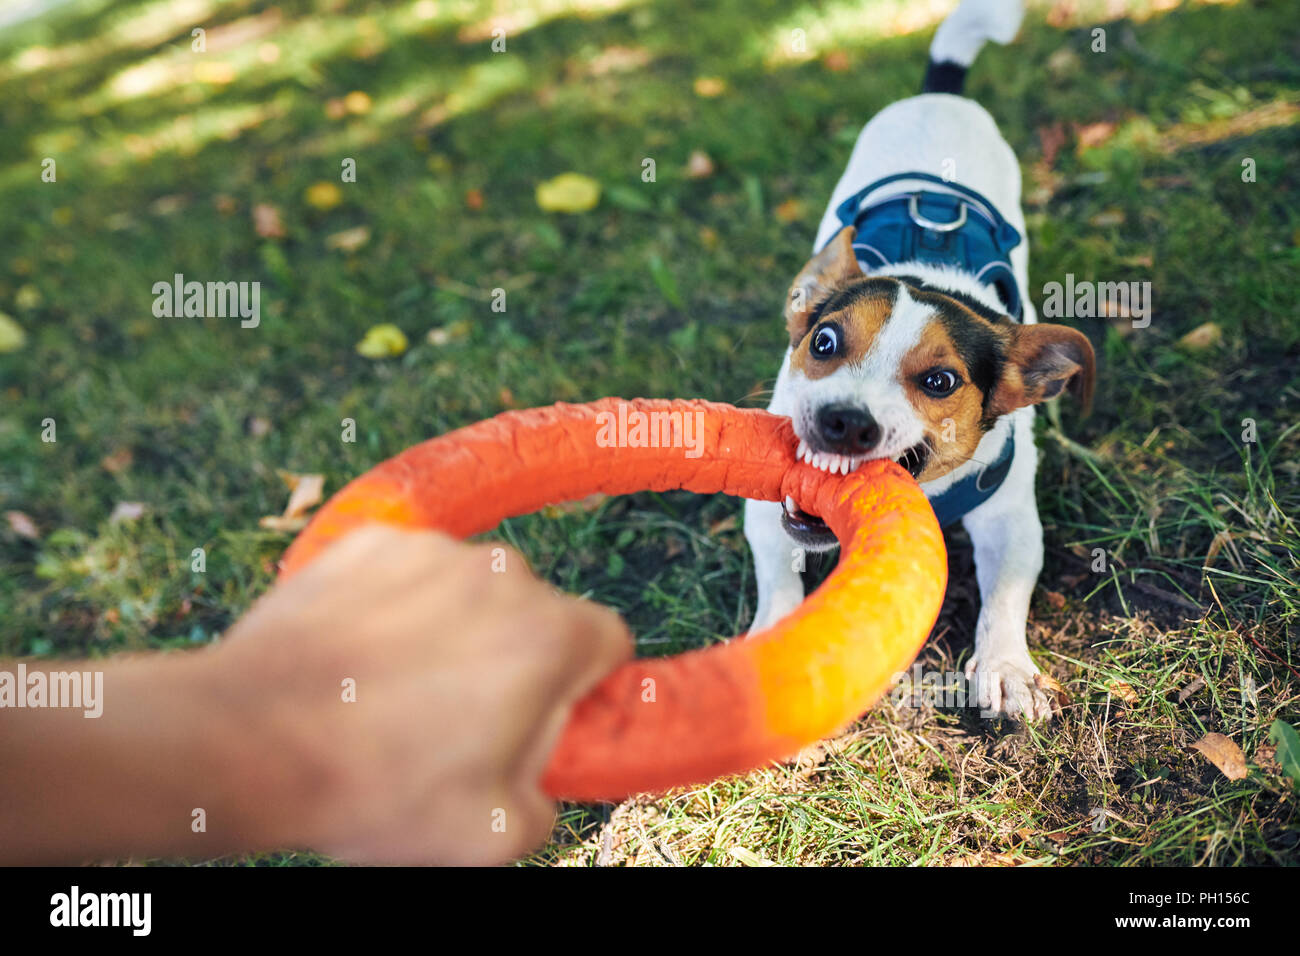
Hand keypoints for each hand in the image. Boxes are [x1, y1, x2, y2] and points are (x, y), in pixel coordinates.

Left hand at [212, 524, 632, 863]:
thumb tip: (544, 772)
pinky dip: (395, 606)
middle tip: (457, 720)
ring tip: (393, 693)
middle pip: (536, 613)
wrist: (245, 739)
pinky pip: (407, 572)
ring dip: (453, 630)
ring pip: (470, 590)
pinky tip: (357, 657)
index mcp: (549, 636)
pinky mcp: (370, 541)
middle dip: (513, 658)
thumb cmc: (374, 789)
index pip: (609, 641)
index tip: (546, 714)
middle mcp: (502, 573)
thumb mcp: (492, 836)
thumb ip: (550, 799)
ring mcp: (431, 548)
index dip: (584, 684)